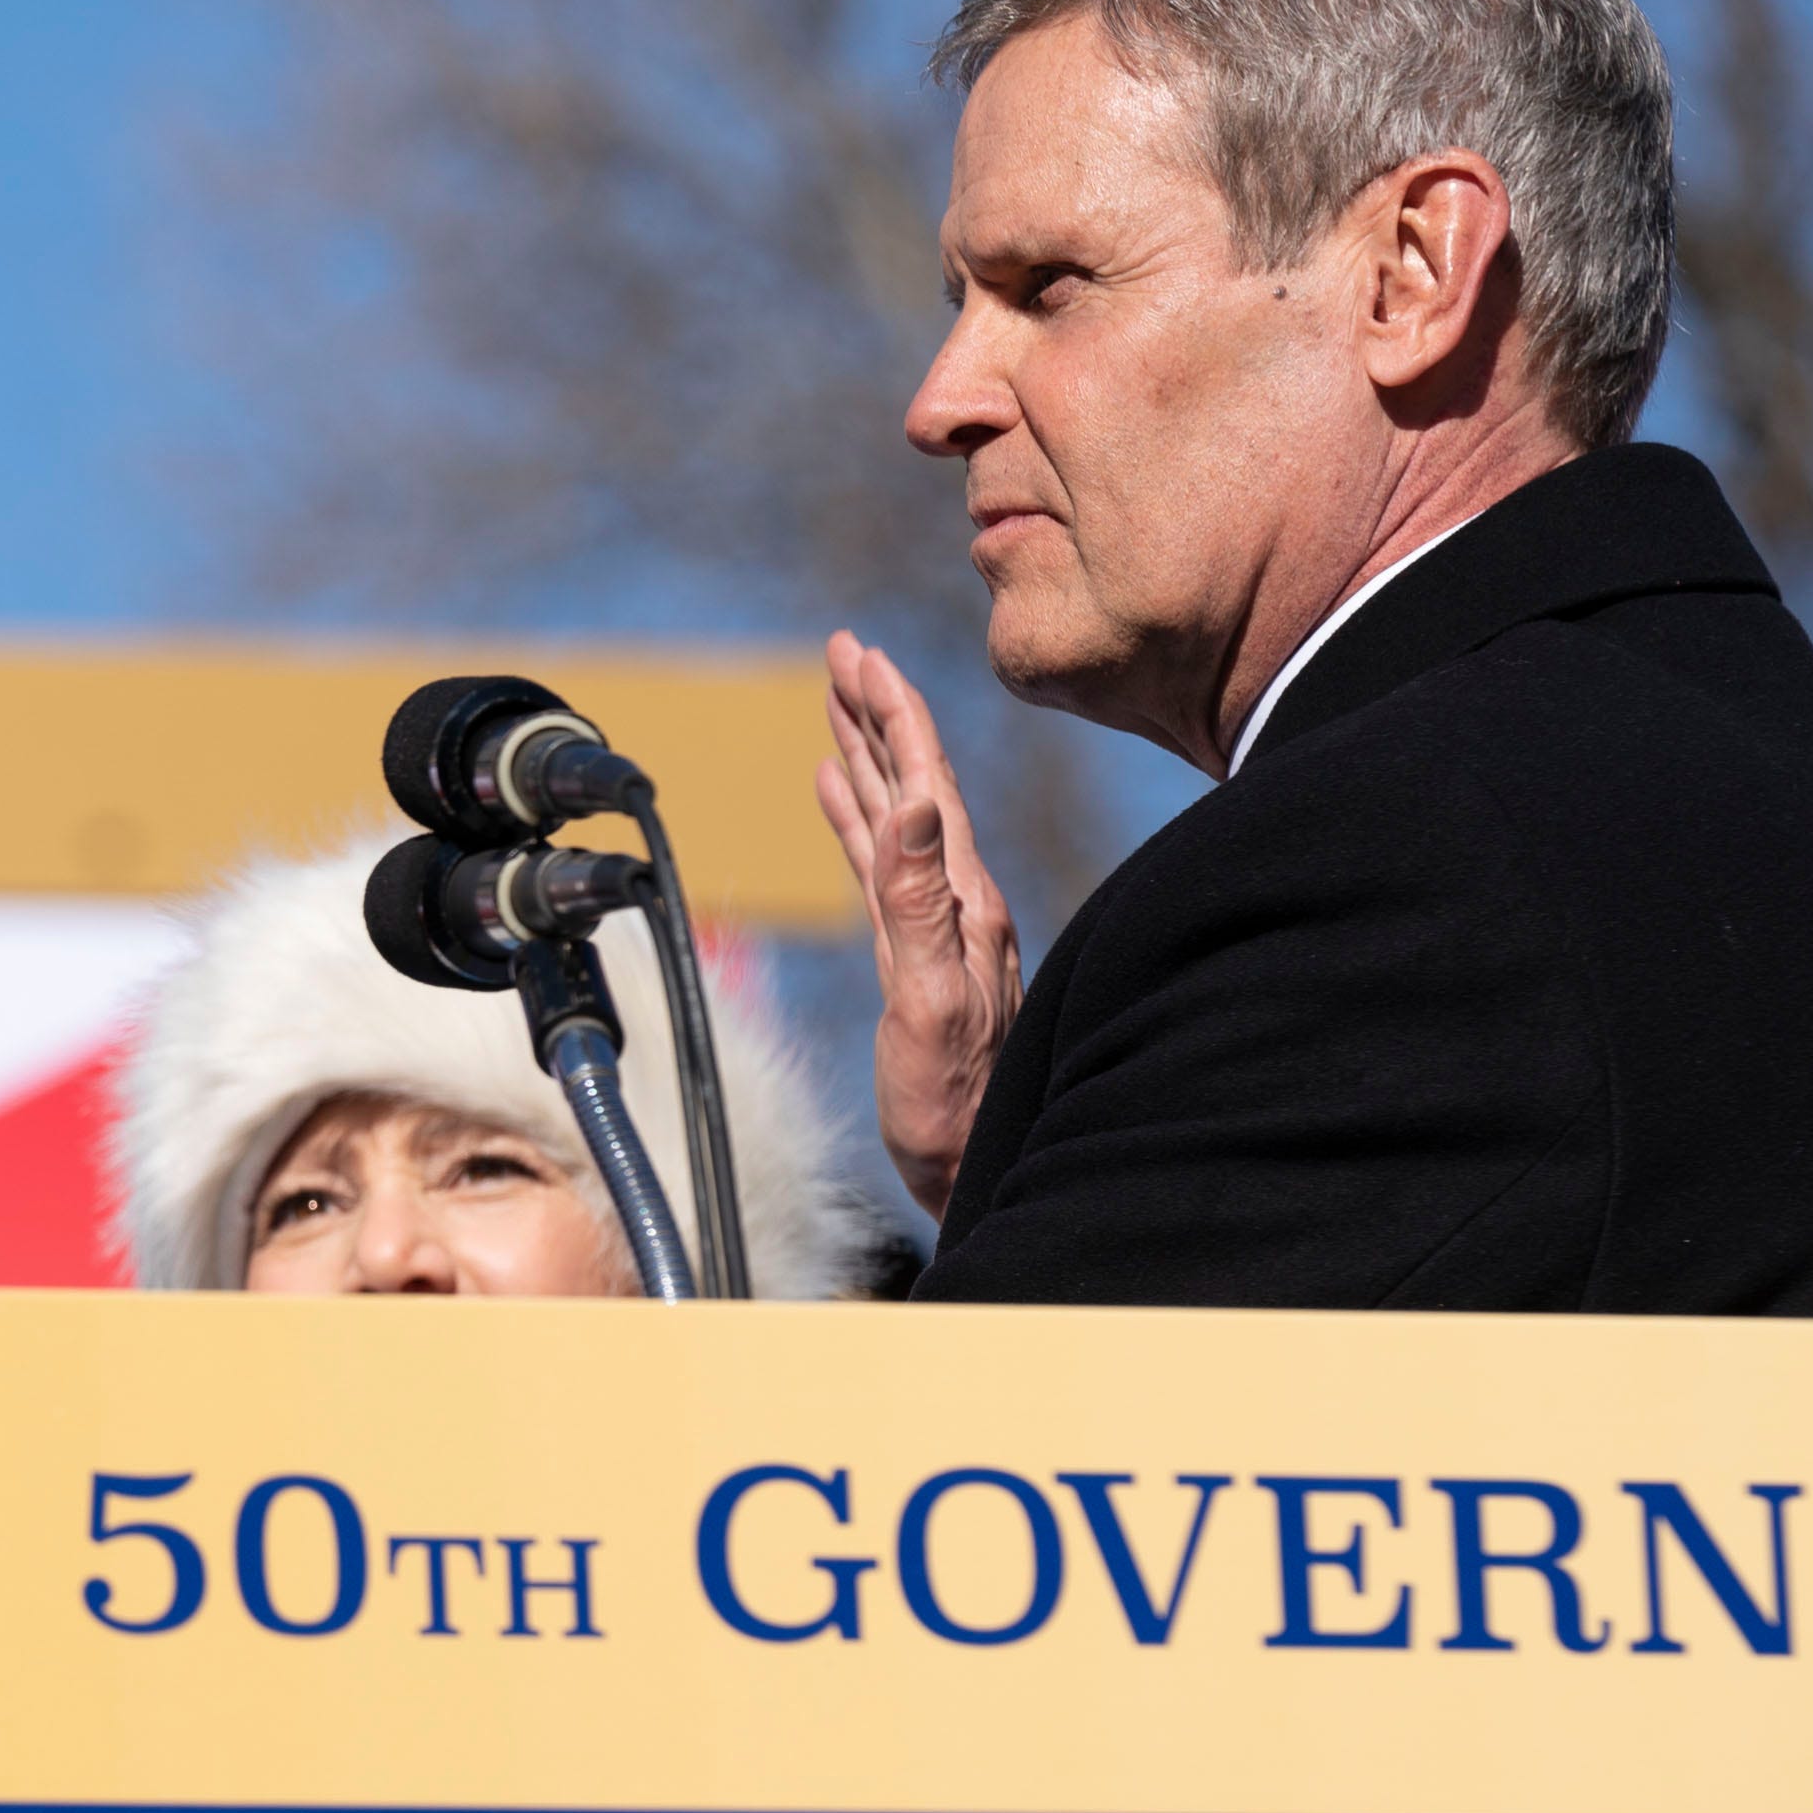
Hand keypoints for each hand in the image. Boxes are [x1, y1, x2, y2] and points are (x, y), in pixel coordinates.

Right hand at [815, 631, 1021, 1217]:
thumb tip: (916, 804)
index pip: (927, 780)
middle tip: (842, 650)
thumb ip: (920, 904)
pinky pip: (880, 859)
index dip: (892, 712)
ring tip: (836, 703)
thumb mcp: (931, 1001)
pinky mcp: (913, 949)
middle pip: (912, 779)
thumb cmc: (955, 1101)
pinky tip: (842, 795)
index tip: (858, 654)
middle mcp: (955, 899)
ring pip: (894, 811)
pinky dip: (859, 815)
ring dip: (865, 753)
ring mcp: (936, 922)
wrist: (976, 1162)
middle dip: (875, 711)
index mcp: (962, 900)